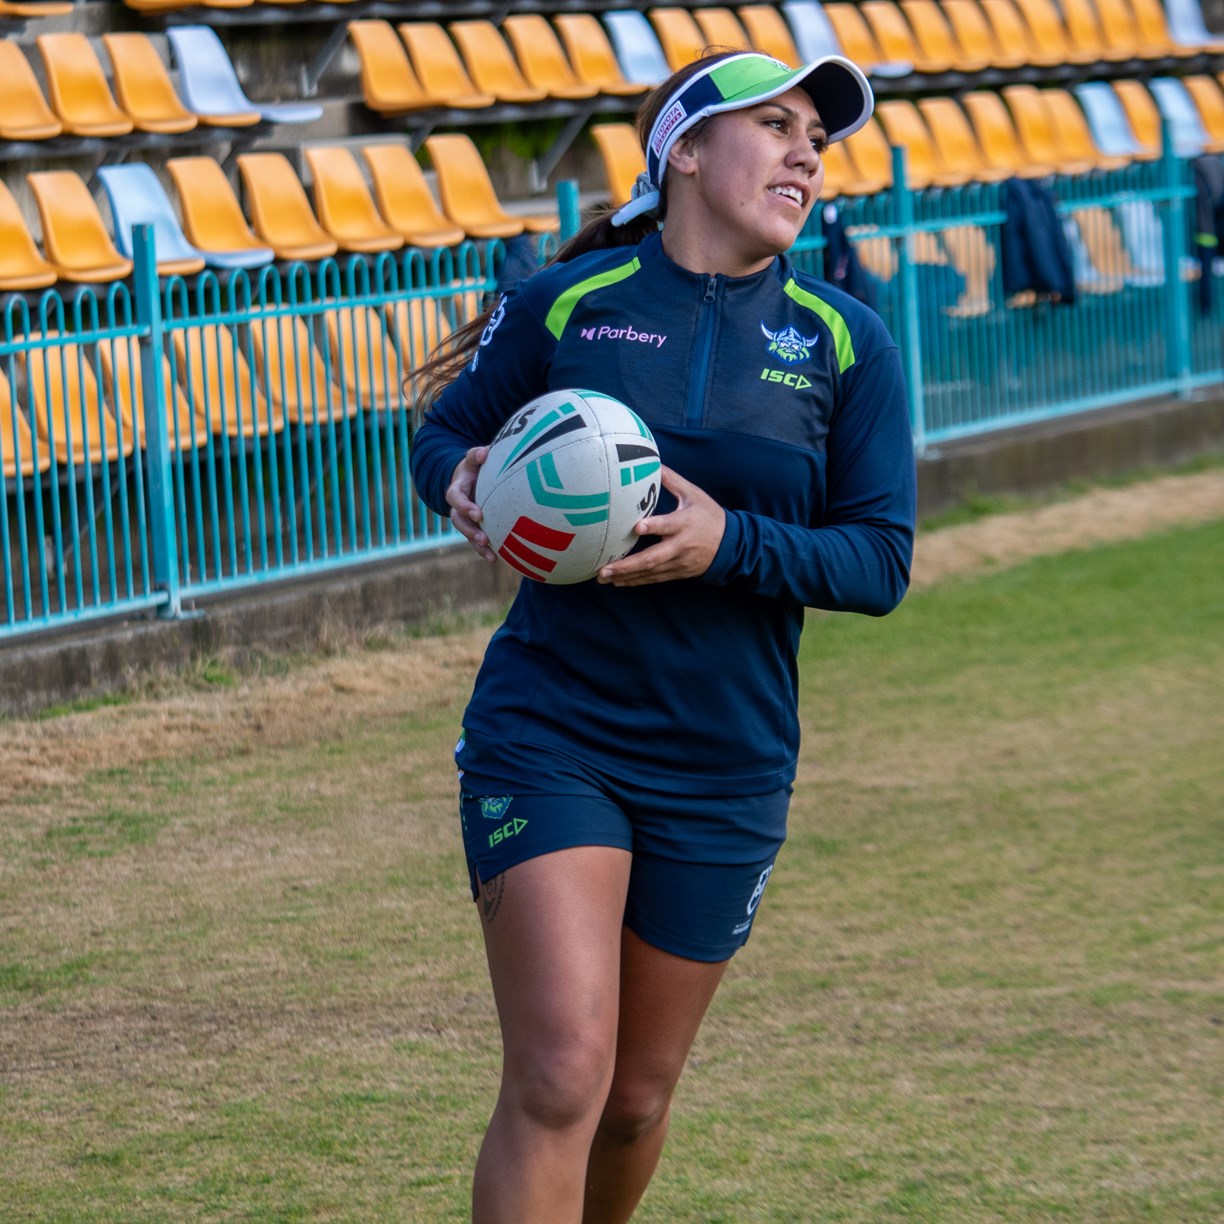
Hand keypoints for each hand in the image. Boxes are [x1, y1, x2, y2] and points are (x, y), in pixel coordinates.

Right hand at [447, 447, 495, 561]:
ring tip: (492, 556)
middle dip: (471, 531)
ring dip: (478, 546)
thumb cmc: (474, 467)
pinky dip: (485, 550)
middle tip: (484, 539)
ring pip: (468, 535)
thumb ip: (476, 455)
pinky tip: (497, 559)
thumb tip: (484, 452)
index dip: (465, 507)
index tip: (478, 514)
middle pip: (459, 522)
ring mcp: (465, 519)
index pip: (456, 498)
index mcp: (456, 490)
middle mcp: (458, 507)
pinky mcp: (473, 527)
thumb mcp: (472, 459)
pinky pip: (477, 540)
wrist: (466, 479)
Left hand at [597, 466, 724, 586]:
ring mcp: (679, 562)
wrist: (731, 546)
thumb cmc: (709, 516)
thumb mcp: (694, 494)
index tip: (636, 527)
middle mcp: (681, 545)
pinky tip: (618, 582)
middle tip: (605, 569)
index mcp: (686, 522)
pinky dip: (636, 581)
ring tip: (603, 578)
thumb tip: (653, 462)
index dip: (654, 526)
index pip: (668, 524)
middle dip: (628, 565)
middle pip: (653, 557)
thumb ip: (672, 480)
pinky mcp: (678, 572)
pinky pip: (654, 579)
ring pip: (650, 572)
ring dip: (626, 576)